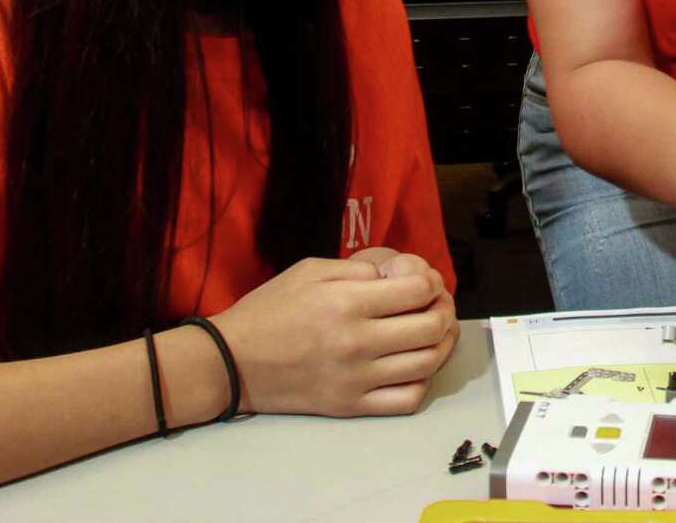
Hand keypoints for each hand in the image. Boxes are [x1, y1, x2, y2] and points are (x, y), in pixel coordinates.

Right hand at [213, 254, 458, 416]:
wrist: (232, 362)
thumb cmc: (270, 310)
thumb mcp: (311, 271)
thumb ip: (359, 270)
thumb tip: (399, 276)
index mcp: (347, 303)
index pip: (418, 289)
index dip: (430, 279)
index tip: (422, 279)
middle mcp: (358, 342)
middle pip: (431, 327)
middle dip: (443, 309)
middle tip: (436, 303)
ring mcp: (357, 379)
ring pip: (427, 363)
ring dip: (441, 343)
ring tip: (434, 331)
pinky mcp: (351, 406)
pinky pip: (407, 399)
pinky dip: (421, 381)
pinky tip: (413, 366)